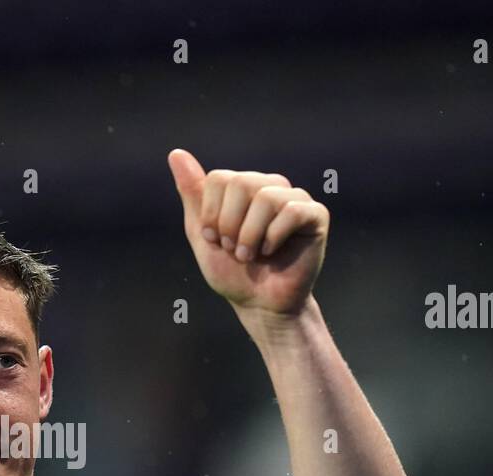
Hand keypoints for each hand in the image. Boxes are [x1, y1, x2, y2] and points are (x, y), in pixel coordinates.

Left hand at [168, 148, 328, 317]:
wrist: (260, 304)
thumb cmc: (232, 272)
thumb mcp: (202, 234)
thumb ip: (192, 194)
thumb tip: (176, 153)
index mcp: (243, 188)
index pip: (219, 178)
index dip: (211, 214)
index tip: (215, 240)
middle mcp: (270, 186)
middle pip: (241, 182)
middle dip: (229, 224)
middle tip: (234, 250)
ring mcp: (295, 199)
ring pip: (267, 197)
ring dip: (250, 235)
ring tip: (250, 256)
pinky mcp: (316, 215)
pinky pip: (292, 211)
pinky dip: (274, 237)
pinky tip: (271, 252)